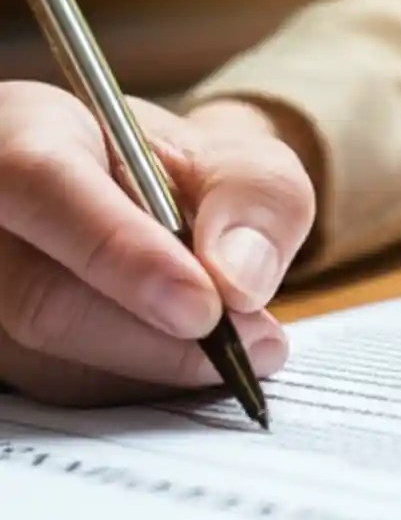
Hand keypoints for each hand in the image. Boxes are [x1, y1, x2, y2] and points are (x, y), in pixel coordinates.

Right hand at [0, 81, 314, 406]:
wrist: (155, 208)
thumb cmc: (192, 178)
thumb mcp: (245, 162)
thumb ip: (256, 199)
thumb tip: (239, 281)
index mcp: (26, 128)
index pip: (43, 182)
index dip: (122, 251)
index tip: (205, 307)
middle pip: (43, 297)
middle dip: (160, 338)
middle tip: (253, 346)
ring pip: (53, 361)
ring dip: (160, 366)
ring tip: (238, 347)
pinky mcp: (3, 350)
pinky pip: (66, 390)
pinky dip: (144, 386)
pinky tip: (190, 361)